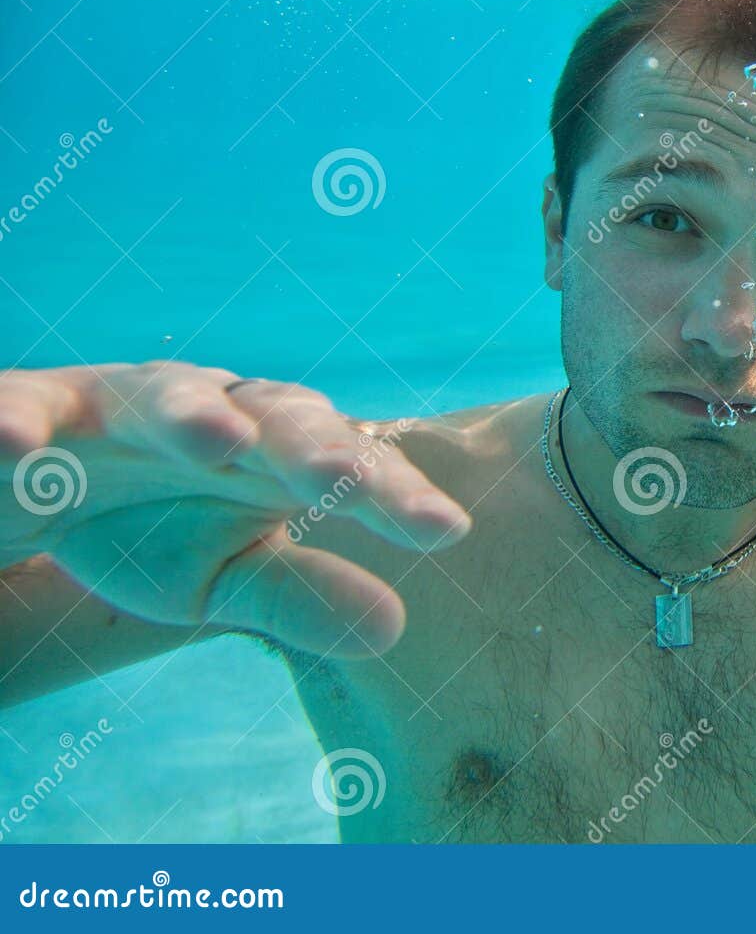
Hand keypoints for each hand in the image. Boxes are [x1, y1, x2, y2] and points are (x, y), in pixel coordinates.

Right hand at [0, 361, 471, 656]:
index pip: (349, 464)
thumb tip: (395, 628)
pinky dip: (17, 421)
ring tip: (219, 438)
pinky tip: (19, 445)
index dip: (393, 493)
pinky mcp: (33, 408)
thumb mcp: (226, 577)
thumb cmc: (156, 524)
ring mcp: (120, 402)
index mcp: (274, 448)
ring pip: (160, 393)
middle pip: (275, 414)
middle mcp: (211, 410)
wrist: (40, 489)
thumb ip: (302, 595)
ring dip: (187, 411)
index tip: (445, 529)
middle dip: (309, 443)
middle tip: (343, 475)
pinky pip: (26, 408)